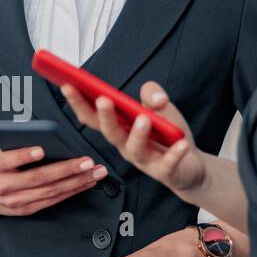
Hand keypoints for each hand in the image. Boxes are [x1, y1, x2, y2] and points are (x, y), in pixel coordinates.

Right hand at [0, 143, 107, 218]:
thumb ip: (14, 143)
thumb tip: (42, 131)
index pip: (8, 160)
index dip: (24, 155)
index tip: (41, 149)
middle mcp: (4, 186)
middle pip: (37, 178)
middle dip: (66, 170)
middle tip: (88, 161)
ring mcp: (15, 201)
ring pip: (49, 192)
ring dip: (76, 182)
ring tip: (95, 173)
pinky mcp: (25, 210)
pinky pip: (52, 201)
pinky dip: (71, 192)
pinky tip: (86, 184)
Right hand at [61, 81, 206, 200]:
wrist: (190, 167)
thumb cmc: (167, 137)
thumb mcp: (161, 109)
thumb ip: (153, 95)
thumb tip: (154, 96)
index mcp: (120, 129)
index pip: (93, 116)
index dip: (79, 102)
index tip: (67, 84)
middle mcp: (126, 146)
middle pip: (109, 132)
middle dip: (104, 116)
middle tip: (102, 99)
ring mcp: (144, 160)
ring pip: (134, 149)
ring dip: (137, 134)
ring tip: (143, 118)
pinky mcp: (164, 172)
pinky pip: (167, 163)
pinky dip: (173, 154)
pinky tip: (180, 144)